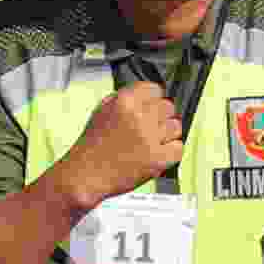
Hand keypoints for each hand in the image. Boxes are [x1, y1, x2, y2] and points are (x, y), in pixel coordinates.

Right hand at [56, 80, 186, 206]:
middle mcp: (138, 117)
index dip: (153, 100)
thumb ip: (126, 99)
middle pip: (168, 107)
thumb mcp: (103, 111)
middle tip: (149, 128)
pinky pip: (178, 147)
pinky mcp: (157, 159)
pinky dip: (170, 151)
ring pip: (175, 126)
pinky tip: (156, 153)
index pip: (154, 89)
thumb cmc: (92, 146)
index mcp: (124, 102)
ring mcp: (149, 138)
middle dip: (160, 117)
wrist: (85, 174)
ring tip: (151, 142)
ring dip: (166, 134)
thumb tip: (149, 95)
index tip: (151, 107)